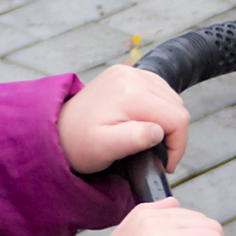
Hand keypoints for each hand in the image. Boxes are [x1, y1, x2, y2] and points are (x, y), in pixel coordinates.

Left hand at [60, 65, 189, 176]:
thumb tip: (158, 132)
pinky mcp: (126, 73)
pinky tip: (144, 122)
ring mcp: (129, 71)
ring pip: (171, 97)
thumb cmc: (80, 144)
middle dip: (172, 134)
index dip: (177, 146)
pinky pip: (158, 89)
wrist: (58, 129)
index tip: (164, 164)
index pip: (177, 118)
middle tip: (156, 153)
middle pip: (177, 106)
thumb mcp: (104, 148)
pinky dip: (158, 108)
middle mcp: (132, 76)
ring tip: (149, 139)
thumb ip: (134, 139)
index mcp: (131, 93)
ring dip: (166, 120)